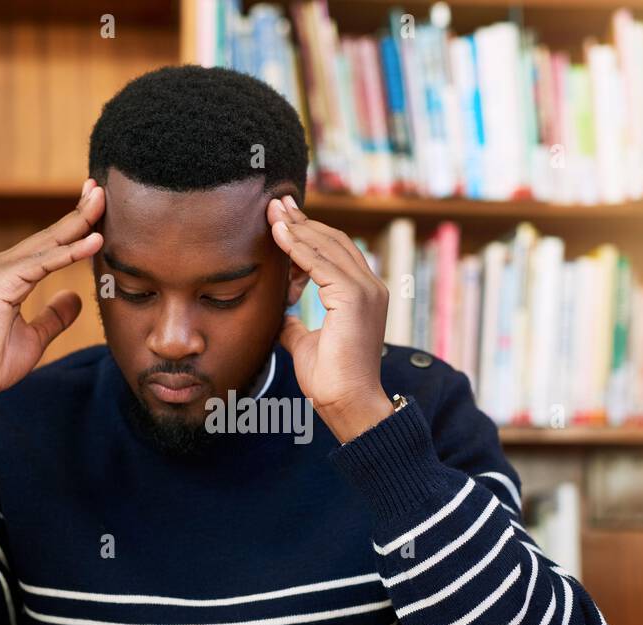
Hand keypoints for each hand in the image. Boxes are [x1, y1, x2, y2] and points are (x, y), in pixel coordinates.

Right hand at [0, 179, 105, 422]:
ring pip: (47, 243)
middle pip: (49, 235)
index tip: (95, 205)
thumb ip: (54, 315)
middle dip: (77, 212)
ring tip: (101, 203)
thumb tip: (76, 297)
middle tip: (101, 188)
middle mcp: (0, 266)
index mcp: (8, 275)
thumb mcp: (34, 337)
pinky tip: (93, 241)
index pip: (49, 245)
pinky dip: (69, 253)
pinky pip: (42, 264)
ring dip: (77, 222)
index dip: (73, 226)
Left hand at [268, 195, 393, 442]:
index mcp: (364, 295)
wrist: (347, 403)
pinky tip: (279, 234)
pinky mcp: (354, 297)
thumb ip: (296, 326)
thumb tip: (280, 317)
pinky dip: (297, 247)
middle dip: (301, 222)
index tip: (282, 219)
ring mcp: (365, 290)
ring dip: (296, 228)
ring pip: (326, 247)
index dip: (307, 234)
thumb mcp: (307, 344)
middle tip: (275, 203)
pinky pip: (320, 263)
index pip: (334, 253)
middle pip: (333, 241)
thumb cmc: (331, 380)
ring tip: (272, 211)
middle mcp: (370, 287)